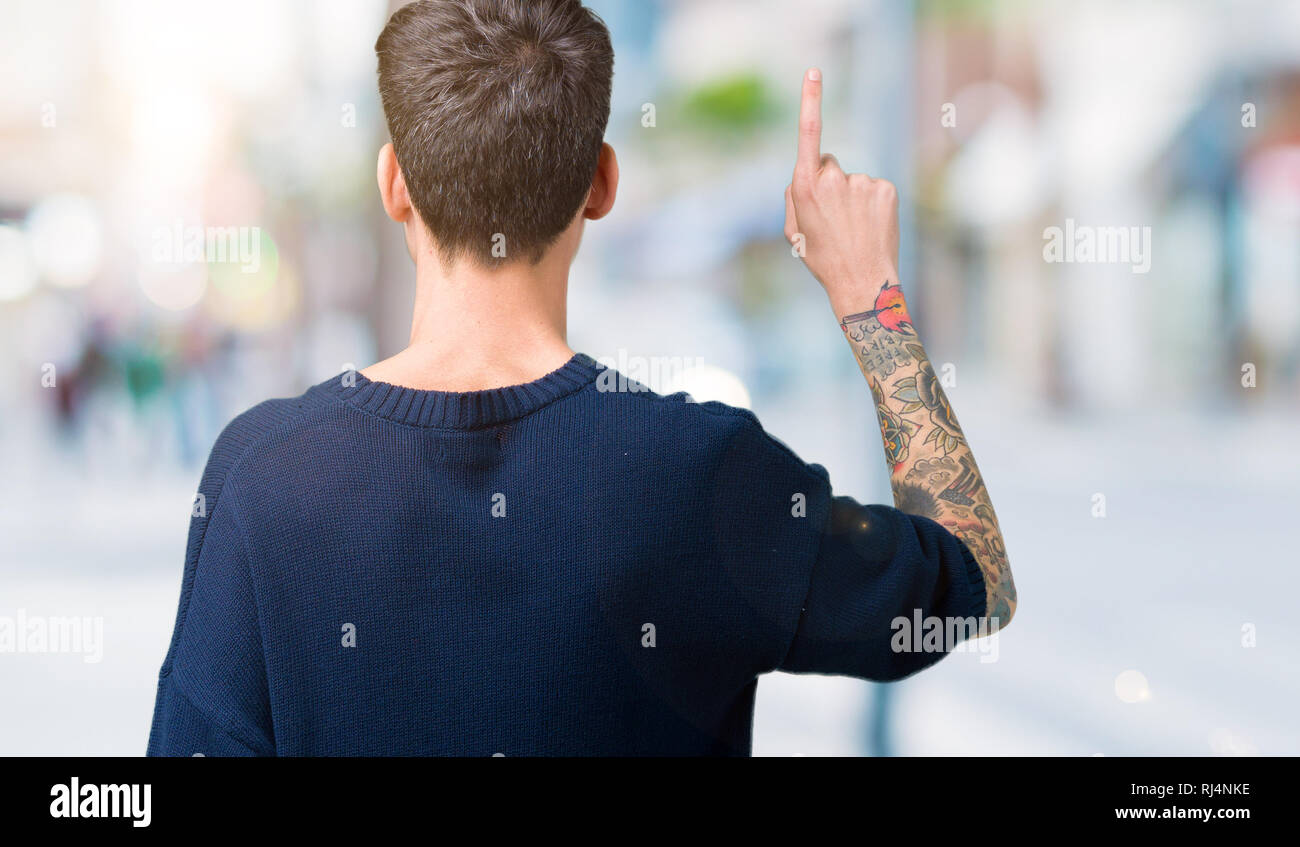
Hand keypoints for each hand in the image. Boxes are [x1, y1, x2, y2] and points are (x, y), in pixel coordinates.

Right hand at [784, 68, 900, 316]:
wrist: (862, 282)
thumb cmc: (823, 258)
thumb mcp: (794, 230)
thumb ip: (794, 196)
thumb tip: (804, 174)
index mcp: (805, 187)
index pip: (809, 134)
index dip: (811, 101)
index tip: (814, 72)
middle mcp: (833, 179)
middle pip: (829, 165)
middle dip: (829, 184)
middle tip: (833, 220)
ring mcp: (862, 183)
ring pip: (853, 180)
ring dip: (852, 199)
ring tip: (853, 230)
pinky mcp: (885, 190)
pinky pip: (874, 188)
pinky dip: (872, 204)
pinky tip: (870, 226)